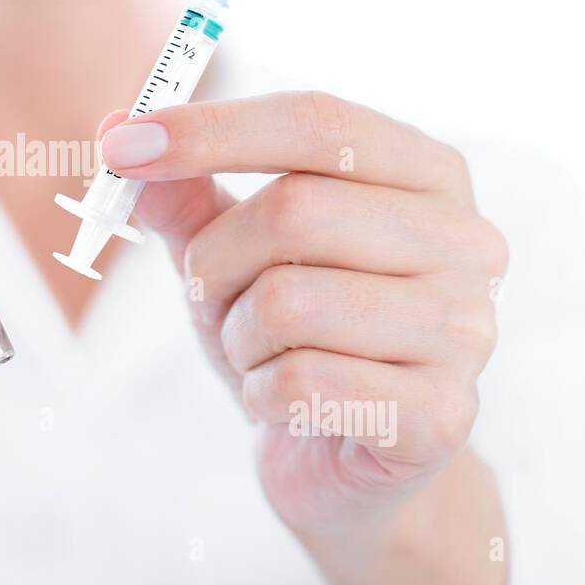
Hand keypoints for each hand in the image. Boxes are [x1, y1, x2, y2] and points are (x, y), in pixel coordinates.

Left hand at [98, 91, 507, 540]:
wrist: (346, 462)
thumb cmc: (296, 337)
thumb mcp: (231, 253)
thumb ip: (183, 193)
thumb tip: (118, 132)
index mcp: (424, 172)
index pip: (317, 122)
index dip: (212, 129)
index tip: (122, 147)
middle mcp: (465, 239)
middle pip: (293, 210)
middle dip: (214, 259)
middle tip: (208, 296)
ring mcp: (466, 328)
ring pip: (289, 301)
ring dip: (239, 336)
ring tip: (262, 356)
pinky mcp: (445, 413)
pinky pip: (303, 382)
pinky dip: (263, 394)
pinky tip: (287, 404)